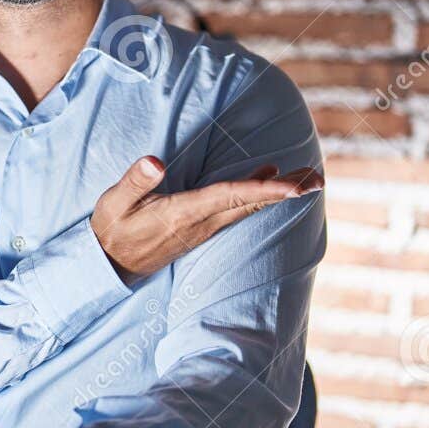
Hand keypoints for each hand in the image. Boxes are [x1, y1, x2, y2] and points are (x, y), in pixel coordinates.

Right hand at [91, 156, 323, 283]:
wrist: (109, 265)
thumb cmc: (112, 230)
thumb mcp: (114, 203)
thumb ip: (135, 181)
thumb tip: (155, 161)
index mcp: (183, 213)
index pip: (230, 196)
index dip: (263, 188)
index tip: (293, 185)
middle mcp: (201, 223)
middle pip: (250, 203)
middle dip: (286, 192)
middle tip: (318, 179)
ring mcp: (203, 227)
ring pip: (248, 207)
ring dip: (279, 192)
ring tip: (308, 178)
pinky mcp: (201, 228)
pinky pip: (238, 209)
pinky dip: (259, 194)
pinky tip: (270, 177)